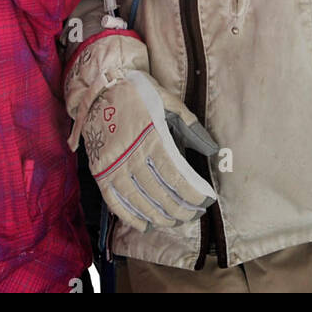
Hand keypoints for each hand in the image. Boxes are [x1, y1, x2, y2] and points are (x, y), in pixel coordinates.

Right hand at [64, 32, 216, 231]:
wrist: (98, 87)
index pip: (176, 176)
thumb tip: (212, 150)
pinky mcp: (100, 171)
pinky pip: (115, 201)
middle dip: (181, 208)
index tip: (206, 200)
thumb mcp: (168, 102)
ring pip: (140, 201)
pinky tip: (145, 224)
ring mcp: (114, 164)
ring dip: (160, 216)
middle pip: (160, 193)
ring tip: (175, 221)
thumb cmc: (138, 93)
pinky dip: (130, 217)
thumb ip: (191, 127)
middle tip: (194, 214)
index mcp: (152, 136)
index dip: (193, 193)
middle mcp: (132, 154)